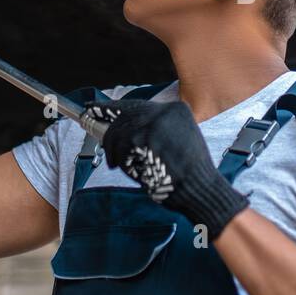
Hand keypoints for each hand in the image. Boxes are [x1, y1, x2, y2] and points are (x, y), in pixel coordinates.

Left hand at [84, 97, 248, 240]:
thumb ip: (156, 131)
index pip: (137, 105)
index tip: (93, 109)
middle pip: (124, 116)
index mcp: (177, 109)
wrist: (201, 189)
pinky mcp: (145, 137)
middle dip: (111, 135)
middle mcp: (166, 110)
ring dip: (116, 153)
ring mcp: (155, 122)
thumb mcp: (178, 141)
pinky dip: (122, 162)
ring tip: (124, 166)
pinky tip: (133, 172)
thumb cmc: (188, 173)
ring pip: (119, 132)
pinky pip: (121, 148)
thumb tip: (124, 129)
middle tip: (107, 150)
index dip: (111, 108)